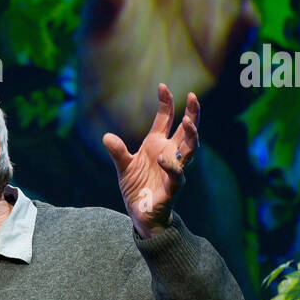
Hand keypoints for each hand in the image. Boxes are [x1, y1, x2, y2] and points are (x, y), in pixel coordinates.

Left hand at [102, 83, 199, 238]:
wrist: (141, 214)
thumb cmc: (137, 187)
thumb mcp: (124, 167)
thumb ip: (118, 152)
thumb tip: (106, 136)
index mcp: (158, 145)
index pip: (166, 119)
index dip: (167, 103)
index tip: (163, 86)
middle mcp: (169, 154)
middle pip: (187, 131)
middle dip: (192, 114)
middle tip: (193, 97)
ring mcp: (173, 170)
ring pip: (189, 150)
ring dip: (192, 136)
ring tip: (189, 121)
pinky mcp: (173, 188)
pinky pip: (177, 175)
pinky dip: (172, 166)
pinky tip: (164, 158)